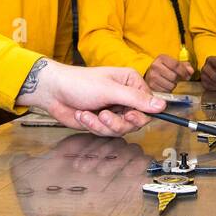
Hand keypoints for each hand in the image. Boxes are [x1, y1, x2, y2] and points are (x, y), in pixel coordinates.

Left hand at [16, 60, 165, 136]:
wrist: (53, 92)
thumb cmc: (79, 83)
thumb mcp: (110, 90)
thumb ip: (136, 99)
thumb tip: (161, 105)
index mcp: (131, 83)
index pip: (148, 105)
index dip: (140, 114)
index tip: (129, 116)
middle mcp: (124, 97)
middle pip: (135, 120)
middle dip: (118, 122)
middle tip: (105, 116)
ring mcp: (113, 110)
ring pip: (120, 129)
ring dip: (103, 125)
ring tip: (91, 114)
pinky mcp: (101, 122)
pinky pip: (106, 132)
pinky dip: (93, 126)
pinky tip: (84, 115)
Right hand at [144, 54, 194, 91]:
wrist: (150, 73)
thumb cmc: (165, 68)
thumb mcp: (173, 63)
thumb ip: (184, 66)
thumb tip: (191, 71)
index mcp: (162, 58)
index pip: (176, 65)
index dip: (184, 72)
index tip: (188, 76)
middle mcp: (155, 66)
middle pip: (174, 76)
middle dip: (180, 80)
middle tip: (181, 80)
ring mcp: (152, 77)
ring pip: (170, 85)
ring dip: (174, 86)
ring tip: (173, 83)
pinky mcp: (151, 86)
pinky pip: (165, 91)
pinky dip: (169, 91)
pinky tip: (168, 87)